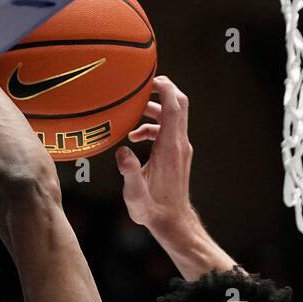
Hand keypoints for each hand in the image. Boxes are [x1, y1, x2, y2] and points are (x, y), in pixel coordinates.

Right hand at [116, 76, 195, 230]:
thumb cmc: (153, 210)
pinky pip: (168, 130)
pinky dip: (153, 126)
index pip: (173, 107)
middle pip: (178, 104)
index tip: (147, 77)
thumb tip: (122, 152)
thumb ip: (129, 172)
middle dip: (161, 89)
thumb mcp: (135, 194)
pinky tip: (135, 137)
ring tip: (131, 112)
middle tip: (139, 84)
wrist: (173, 223)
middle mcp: (179, 144)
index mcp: (169, 148)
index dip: (164, 87)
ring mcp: (180, 149)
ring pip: (173, 116)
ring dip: (154, 109)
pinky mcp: (178, 155)